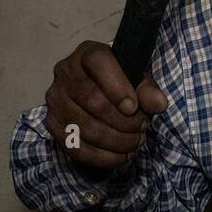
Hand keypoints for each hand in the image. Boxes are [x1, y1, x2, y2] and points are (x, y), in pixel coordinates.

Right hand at [45, 40, 167, 170]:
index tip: (134, 108)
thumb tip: (159, 104)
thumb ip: (149, 90)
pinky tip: (121, 157)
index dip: (118, 88)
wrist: (99, 94)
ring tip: (135, 142)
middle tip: (142, 129)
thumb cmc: (121, 84)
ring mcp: (55, 99)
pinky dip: (102, 157)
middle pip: (93, 101)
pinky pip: (75, 147)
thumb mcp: (138, 80)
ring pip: (84, 127)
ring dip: (116, 141)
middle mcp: (65, 72)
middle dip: (123, 121)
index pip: (99, 63)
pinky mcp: (52, 124)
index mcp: (88, 53)